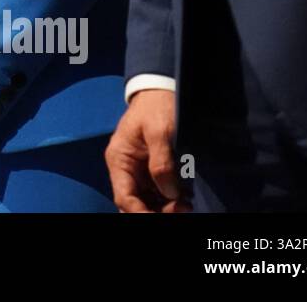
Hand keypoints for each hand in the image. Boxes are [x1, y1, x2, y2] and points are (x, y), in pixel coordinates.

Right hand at [105, 89, 188, 211]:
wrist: (161, 89)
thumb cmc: (157, 106)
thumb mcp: (159, 131)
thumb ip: (161, 163)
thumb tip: (169, 192)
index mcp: (119, 160)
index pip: (124, 197)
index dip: (140, 213)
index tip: (162, 217)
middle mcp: (127, 169)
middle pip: (135, 202)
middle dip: (155, 211)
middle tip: (182, 209)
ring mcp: (140, 170)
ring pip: (148, 200)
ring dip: (165, 207)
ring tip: (186, 204)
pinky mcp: (153, 169)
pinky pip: (159, 192)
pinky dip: (171, 199)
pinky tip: (185, 197)